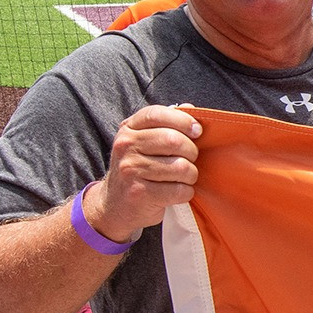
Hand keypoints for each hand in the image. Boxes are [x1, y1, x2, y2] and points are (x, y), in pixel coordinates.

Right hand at [89, 105, 202, 239]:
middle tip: (190, 159)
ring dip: (191, 174)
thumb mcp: (145, 142)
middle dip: (192, 152)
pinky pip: (179, 190)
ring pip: (181, 167)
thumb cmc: (139, 168)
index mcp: (128, 129)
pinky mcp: (139, 193)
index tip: (197, 131)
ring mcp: (130, 170)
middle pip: (174, 140)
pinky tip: (178, 192)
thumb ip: (166, 124)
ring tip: (184, 177)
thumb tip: (190, 107)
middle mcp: (126, 146)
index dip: (183, 120)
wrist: (115, 205)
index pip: (157, 114)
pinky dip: (186, 192)